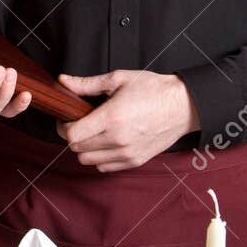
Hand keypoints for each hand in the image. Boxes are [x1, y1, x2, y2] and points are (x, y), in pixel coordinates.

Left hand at [55, 69, 199, 170]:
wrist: (183, 106)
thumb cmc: (153, 90)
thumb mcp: (119, 79)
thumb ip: (87, 84)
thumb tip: (63, 82)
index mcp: (112, 118)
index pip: (72, 135)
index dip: (63, 127)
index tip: (66, 119)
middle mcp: (118, 139)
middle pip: (77, 149)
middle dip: (73, 136)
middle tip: (79, 123)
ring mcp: (127, 153)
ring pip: (88, 161)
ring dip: (85, 148)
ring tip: (94, 133)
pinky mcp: (135, 161)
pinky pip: (105, 167)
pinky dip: (99, 158)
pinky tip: (106, 142)